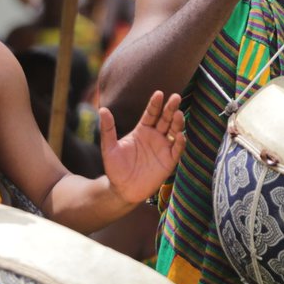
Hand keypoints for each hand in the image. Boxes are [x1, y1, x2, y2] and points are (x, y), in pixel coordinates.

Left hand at [101, 90, 184, 204]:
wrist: (122, 190)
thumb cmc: (115, 168)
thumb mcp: (109, 148)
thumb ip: (108, 129)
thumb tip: (102, 110)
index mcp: (142, 130)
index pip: (151, 113)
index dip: (155, 104)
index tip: (159, 93)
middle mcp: (155, 136)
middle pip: (165, 118)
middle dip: (171, 108)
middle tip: (175, 97)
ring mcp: (163, 147)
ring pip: (174, 131)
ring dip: (177, 122)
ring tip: (178, 114)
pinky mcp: (169, 161)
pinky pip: (177, 149)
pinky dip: (180, 142)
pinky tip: (180, 135)